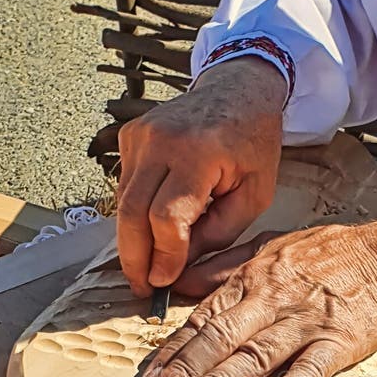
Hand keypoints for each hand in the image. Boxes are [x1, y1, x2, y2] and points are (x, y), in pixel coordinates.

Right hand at [116, 57, 285, 296]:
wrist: (238, 89)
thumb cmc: (253, 143)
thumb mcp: (254, 195)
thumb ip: (217, 234)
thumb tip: (177, 268)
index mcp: (198, 153)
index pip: (166, 217)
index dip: (163, 256)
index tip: (164, 281)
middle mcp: (160, 141)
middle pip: (131, 212)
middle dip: (134, 258)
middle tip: (141, 287)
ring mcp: (140, 135)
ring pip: (122, 202)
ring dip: (131, 240)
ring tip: (145, 267)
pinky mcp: (129, 136)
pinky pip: (124, 187)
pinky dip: (134, 215)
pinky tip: (150, 230)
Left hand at [140, 219, 376, 376]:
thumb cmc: (327, 255)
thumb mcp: (269, 247)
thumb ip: (223, 267)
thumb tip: (180, 284)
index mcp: (251, 281)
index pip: (201, 319)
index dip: (172, 351)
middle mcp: (271, 301)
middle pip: (220, 338)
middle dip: (184, 370)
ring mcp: (304, 322)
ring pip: (256, 354)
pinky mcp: (339, 341)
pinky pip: (311, 368)